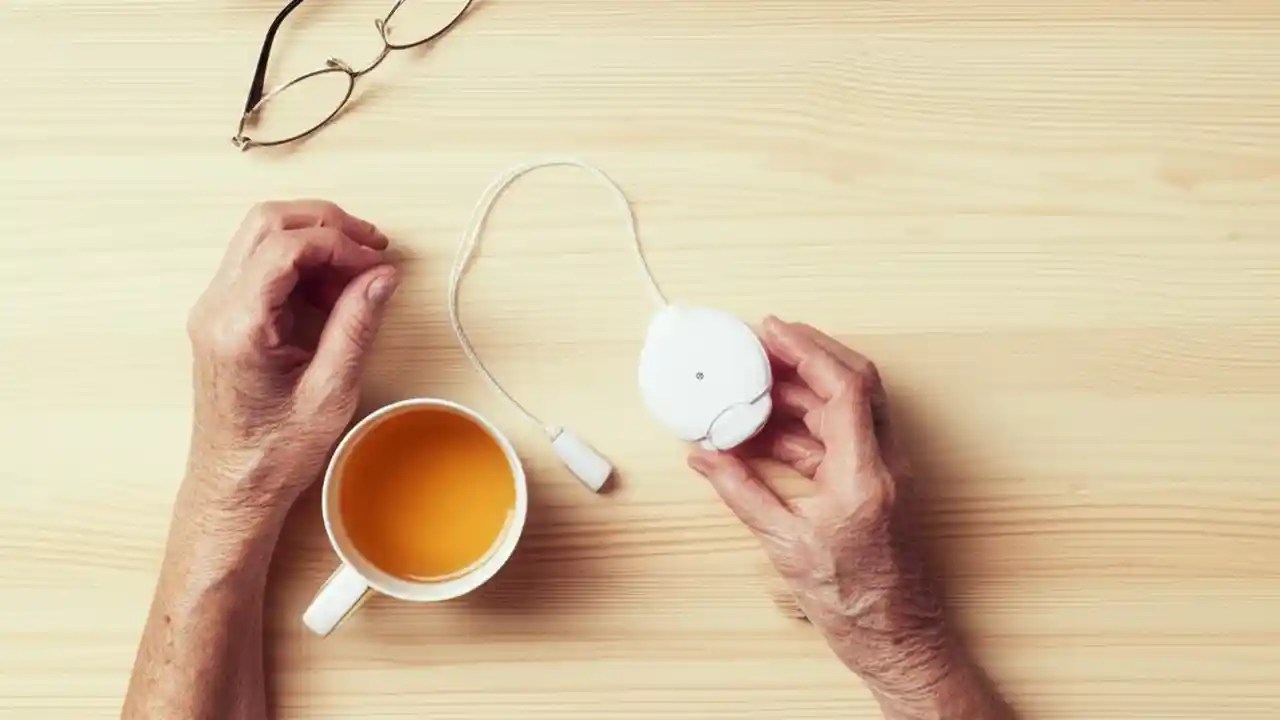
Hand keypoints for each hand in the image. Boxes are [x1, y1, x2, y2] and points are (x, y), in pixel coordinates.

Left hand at [182, 200, 398, 529]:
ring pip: (262, 236)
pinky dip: (301, 263)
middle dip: (327, 224)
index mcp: (238, 325)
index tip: (378, 263)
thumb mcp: (331, 392)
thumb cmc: (276, 453)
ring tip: (357, 275)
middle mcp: (216, 307)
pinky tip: (332, 292)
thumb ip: (356, 325)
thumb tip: (382, 276)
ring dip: (315, 241)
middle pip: (267, 223)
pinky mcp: (224, 316)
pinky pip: (261, 264)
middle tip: (372, 248)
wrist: (234, 488)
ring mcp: (214, 308)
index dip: (341, 243)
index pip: (287, 246)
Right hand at [690, 318, 1006, 717]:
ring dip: (801, 392)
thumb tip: (706, 456)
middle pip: (854, 384)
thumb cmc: (857, 605)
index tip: (772, 331)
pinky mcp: (875, 485)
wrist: (899, 639)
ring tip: (754, 386)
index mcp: (864, 475)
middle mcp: (884, 464)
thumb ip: (742, 492)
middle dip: (807, 354)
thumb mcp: (785, 547)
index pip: (846, 388)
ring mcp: (884, 472)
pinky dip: (803, 428)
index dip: (808, 350)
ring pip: (846, 409)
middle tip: (763, 342)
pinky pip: (839, 438)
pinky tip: (765, 433)